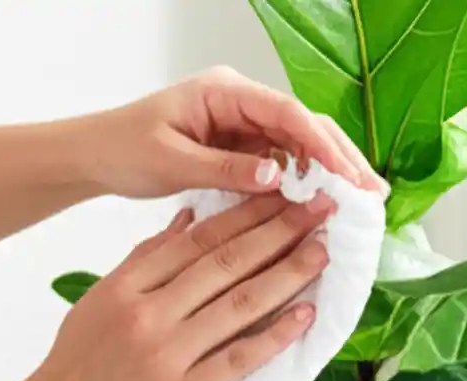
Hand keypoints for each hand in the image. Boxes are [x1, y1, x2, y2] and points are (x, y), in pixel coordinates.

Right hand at [3, 193, 335, 380]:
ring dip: (288, 274)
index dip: (246, 213)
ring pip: (239, 303)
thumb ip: (144, 261)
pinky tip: (306, 314)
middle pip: (225, 262)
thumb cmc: (71, 370)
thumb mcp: (99, 301)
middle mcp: (147, 314)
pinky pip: (238, 358)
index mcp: (127, 286)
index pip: (197, 239)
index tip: (283, 194)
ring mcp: (164, 355)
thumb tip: (187, 220)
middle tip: (320, 209)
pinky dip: (275, 334)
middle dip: (278, 231)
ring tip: (322, 251)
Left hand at [78, 66, 386, 198]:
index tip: (348, 177)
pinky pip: (281, 158)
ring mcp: (241, 120)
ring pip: (298, 141)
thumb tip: (278, 177)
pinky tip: (320, 202)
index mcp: (223, 91)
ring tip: (357, 202)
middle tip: (372, 193)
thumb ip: (225, 168)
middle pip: (303, 123)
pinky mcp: (239, 143)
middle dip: (339, 157)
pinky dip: (304, 179)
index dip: (323, 145)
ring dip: (328, 170)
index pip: (287, 113)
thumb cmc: (123, 149)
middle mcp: (239, 99)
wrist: (94, 154)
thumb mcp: (172, 161)